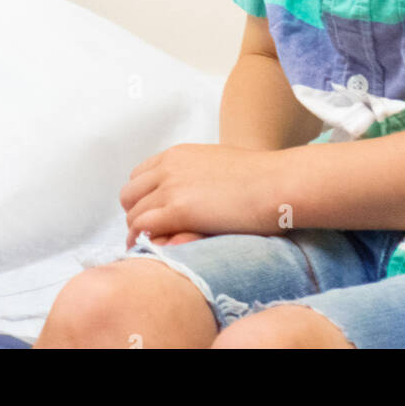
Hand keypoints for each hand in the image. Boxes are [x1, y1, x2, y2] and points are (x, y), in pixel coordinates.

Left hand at [120, 142, 283, 249]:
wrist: (275, 183)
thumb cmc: (260, 178)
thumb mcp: (219, 165)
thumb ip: (199, 174)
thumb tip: (199, 194)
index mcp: (178, 154)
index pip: (139, 175)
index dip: (143, 197)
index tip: (151, 213)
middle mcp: (169, 166)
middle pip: (129, 193)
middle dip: (135, 213)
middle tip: (149, 233)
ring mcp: (171, 187)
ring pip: (133, 212)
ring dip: (138, 231)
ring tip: (147, 247)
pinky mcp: (178, 209)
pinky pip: (142, 227)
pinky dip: (141, 240)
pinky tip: (150, 251)